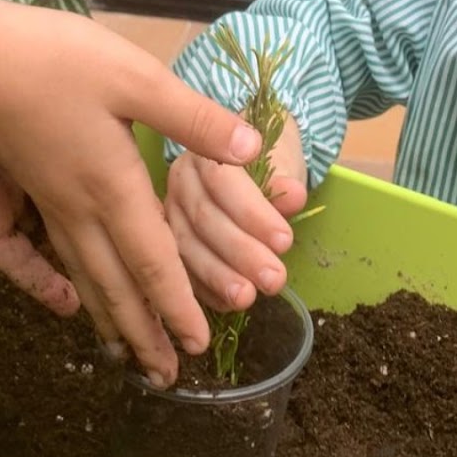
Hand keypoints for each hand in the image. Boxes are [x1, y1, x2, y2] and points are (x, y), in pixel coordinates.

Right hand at [0, 4, 263, 385]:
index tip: (198, 345)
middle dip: (144, 332)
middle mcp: (79, 206)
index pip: (154, 262)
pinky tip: (70, 291)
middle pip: (117, 284)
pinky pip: (57, 253)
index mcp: (112, 186)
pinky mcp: (27, 183)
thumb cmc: (49, 60)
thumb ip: (192, 118)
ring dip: (109, 317)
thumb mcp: (134, 78)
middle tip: (164, 378)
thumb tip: (252, 151)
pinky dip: (72, 283)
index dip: (177, 305)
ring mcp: (48, 198)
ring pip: (83, 275)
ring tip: (123, 354)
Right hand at [166, 115, 307, 310]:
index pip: (221, 180)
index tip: (284, 241)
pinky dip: (202, 291)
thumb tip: (294, 197)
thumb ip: (283, 179)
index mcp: (203, 151)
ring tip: (248, 299)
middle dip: (239, 253)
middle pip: (202, 219)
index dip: (252, 213)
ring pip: (185, 249)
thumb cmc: (266, 158)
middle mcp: (178, 182)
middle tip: (274, 279)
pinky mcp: (163, 243)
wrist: (245, 159)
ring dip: (217, 278)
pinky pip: (177, 270)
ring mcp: (166, 214)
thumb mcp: (281, 159)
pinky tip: (226, 305)